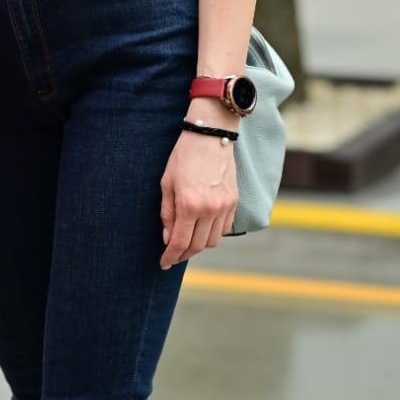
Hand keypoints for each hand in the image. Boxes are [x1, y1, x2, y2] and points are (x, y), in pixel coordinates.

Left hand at [159, 105, 238, 269]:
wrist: (211, 135)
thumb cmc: (184, 156)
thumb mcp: (167, 182)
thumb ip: (167, 213)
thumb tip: (167, 238)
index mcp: (189, 204)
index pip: (180, 242)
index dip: (171, 256)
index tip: (164, 264)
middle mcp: (209, 209)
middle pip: (197, 246)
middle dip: (183, 254)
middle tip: (173, 256)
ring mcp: (225, 207)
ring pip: (213, 241)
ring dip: (199, 246)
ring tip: (187, 243)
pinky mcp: (235, 202)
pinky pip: (224, 229)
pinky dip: (213, 234)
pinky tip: (202, 229)